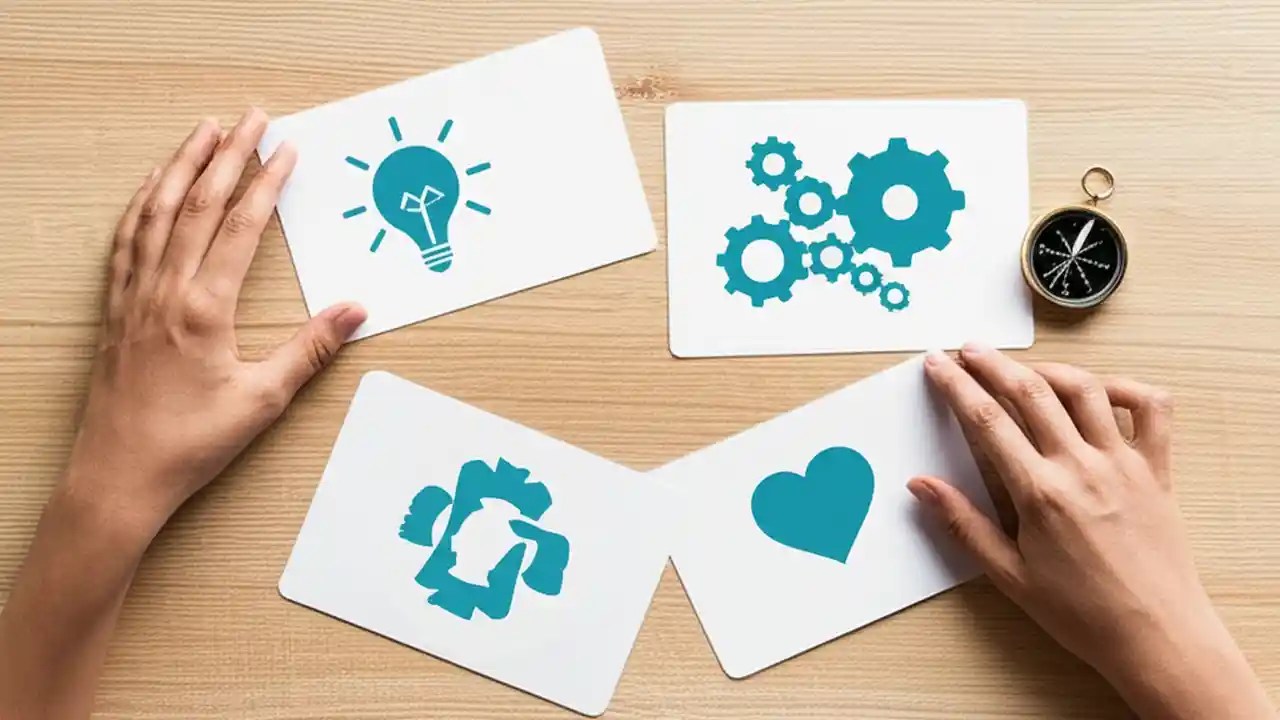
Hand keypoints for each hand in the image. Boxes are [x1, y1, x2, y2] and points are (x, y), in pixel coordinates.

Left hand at [69, 109, 365, 538]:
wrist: (117, 476)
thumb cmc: (189, 444)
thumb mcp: (263, 401)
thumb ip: (310, 349)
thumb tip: (355, 310)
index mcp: (204, 308)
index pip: (241, 226)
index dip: (265, 182)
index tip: (285, 150)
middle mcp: (165, 291)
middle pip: (198, 204)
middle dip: (227, 154)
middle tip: (251, 117)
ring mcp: (134, 296)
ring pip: (157, 212)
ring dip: (182, 165)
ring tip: (203, 130)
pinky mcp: (115, 309)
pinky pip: (127, 239)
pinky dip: (142, 203)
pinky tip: (153, 187)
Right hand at [909, 347, 1271, 718]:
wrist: (1155, 636)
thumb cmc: (1083, 614)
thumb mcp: (1009, 575)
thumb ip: (962, 523)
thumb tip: (921, 486)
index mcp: (1040, 493)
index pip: (987, 421)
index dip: (957, 386)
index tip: (938, 364)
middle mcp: (1082, 467)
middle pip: (1030, 392)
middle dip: (993, 363)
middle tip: (969, 349)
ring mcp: (1123, 463)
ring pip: (1085, 389)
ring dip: (1048, 369)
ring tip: (1024, 369)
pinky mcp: (1157, 469)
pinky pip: (1151, 409)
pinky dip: (1126, 388)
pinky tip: (1101, 390)